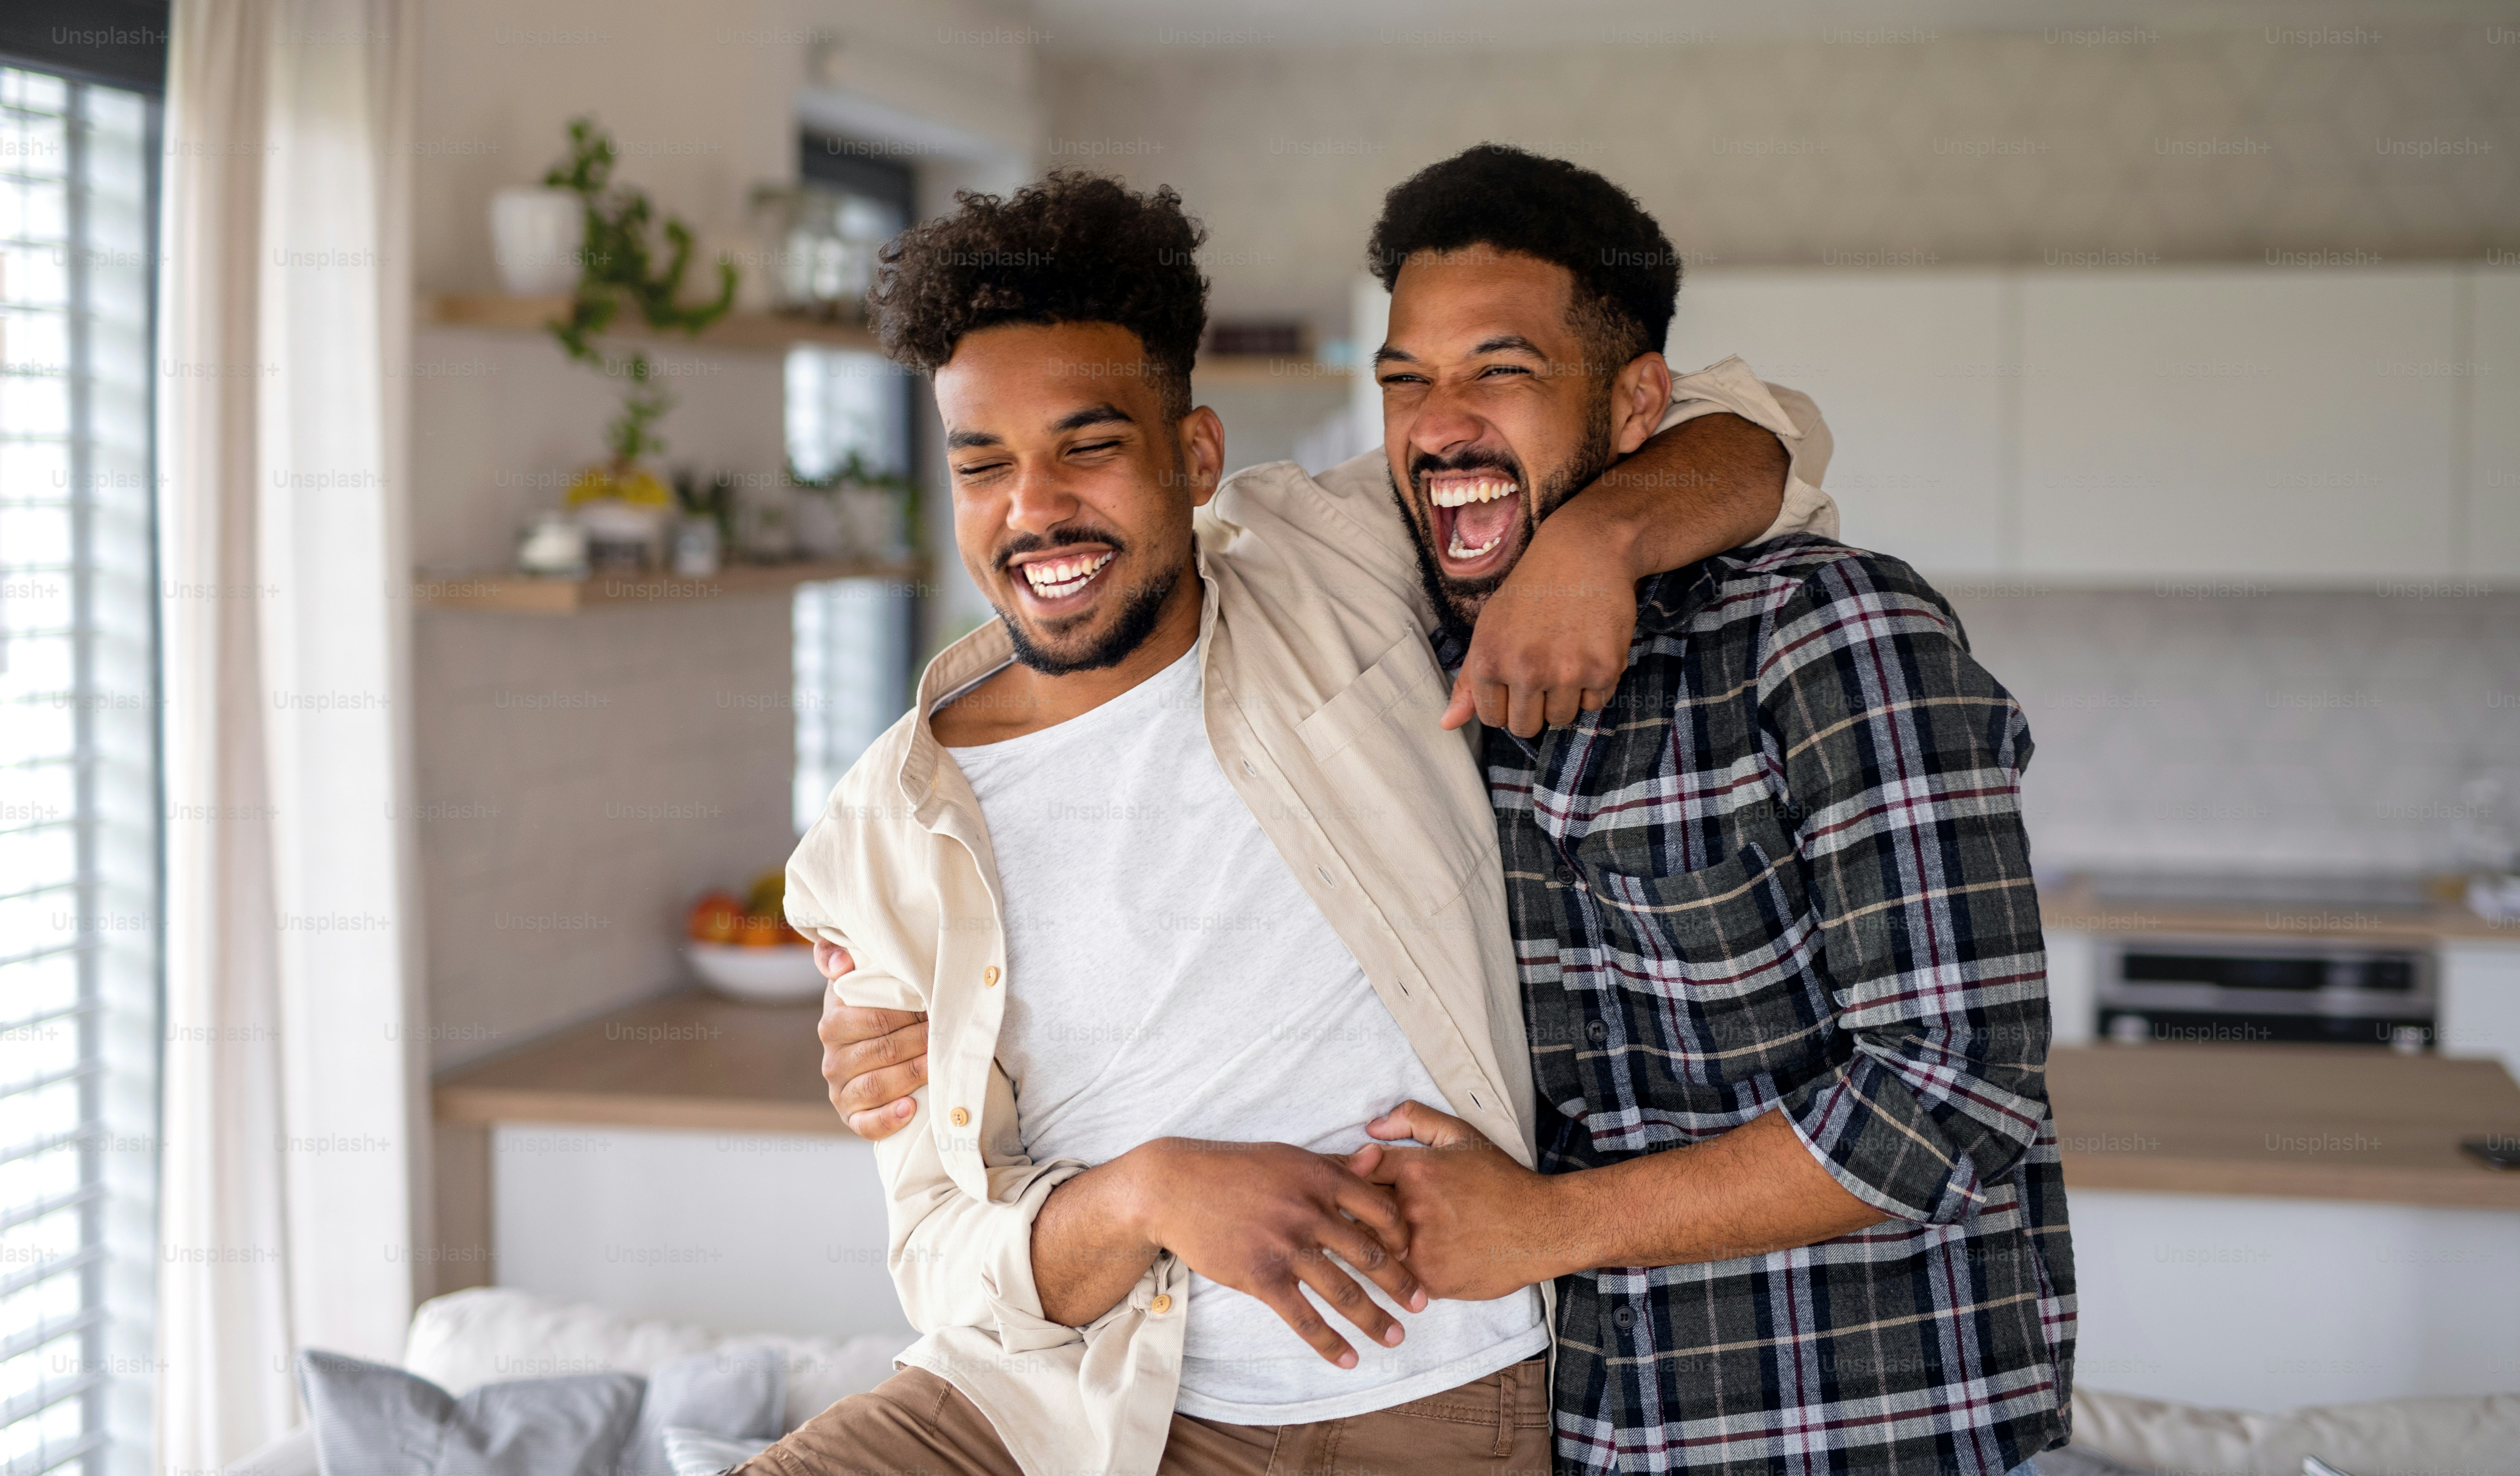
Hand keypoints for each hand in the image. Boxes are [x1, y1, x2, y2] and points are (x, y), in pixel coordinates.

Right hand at [813, 945, 928, 1138]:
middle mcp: (832, 1059)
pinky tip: (911, 1109)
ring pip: (876, 1086)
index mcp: (832, 1022)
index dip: (909, 1014)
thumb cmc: (872, 1006)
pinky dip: (888, 1119)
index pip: (875, 1019)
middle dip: (920, 1042)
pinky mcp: (851, 1117)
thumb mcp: (856, 976)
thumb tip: (840, 964)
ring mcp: (840, 1091)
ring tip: (939, 1064)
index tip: (937, 1008)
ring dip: (912, 1075)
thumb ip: (836, 955)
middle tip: (949, 1034)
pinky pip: (867, 1125)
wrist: (873, 1044)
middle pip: (881, 1052)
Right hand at [1126, 1138, 1429, 1367]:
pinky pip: (1304, 1318)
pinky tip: (1348, 1358)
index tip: (1415, 1254)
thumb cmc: (1234, 1169)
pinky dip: (1329, 1342)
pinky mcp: (1261, 1277)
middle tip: (1423, 1304)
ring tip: (1395, 1338)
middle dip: (1401, 1284)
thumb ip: (1335, 1165)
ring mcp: (1285, 1247)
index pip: (1380, 1210)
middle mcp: (1309, 1212)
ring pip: (1343, 1291)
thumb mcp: (1288, 1157)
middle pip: (1370, 1254)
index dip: (1404, 1235)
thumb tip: (1378, 1160)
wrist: (1174, 1187)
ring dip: (1374, 1319)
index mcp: (1320, 1177)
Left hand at [1348, 1101, 1570, 1301]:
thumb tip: (1370, 1127)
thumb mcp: (1461, 1134)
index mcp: (1415, 1169)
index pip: (1355, 1167)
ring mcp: (1419, 1247)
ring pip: (1367, 1246)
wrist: (1541, 1228)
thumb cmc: (1500, 1180)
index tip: (1327, 1181)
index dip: (1340, 1174)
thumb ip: (1413, 1119)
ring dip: (1360, 1243)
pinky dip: (1387, 1269)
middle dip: (1342, 1210)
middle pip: (1353, 1210)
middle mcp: (1412, 1208)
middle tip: (1329, 1213)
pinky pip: (1392, 1275)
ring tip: (1348, 1241)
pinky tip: (1385, 1265)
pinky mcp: (1429, 1279)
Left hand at [1440, 501, 1636, 736]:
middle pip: (1526, 727)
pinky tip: (1588, 650)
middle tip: (1544, 668)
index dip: (1505, 702)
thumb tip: (1448, 725)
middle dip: (1534, 707)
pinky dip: (1594, 685)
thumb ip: (1468, 681)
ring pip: (1562, 718)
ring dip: (1565, 697)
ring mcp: (1566, 672)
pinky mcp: (1603, 669)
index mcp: (1489, 660)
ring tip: (1567, 656)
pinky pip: (1595, 703)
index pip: (1492, 718)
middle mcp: (1525, 670)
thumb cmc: (1530, 591)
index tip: (1516, 678)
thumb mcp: (1488, 628)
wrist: (1583, 551)